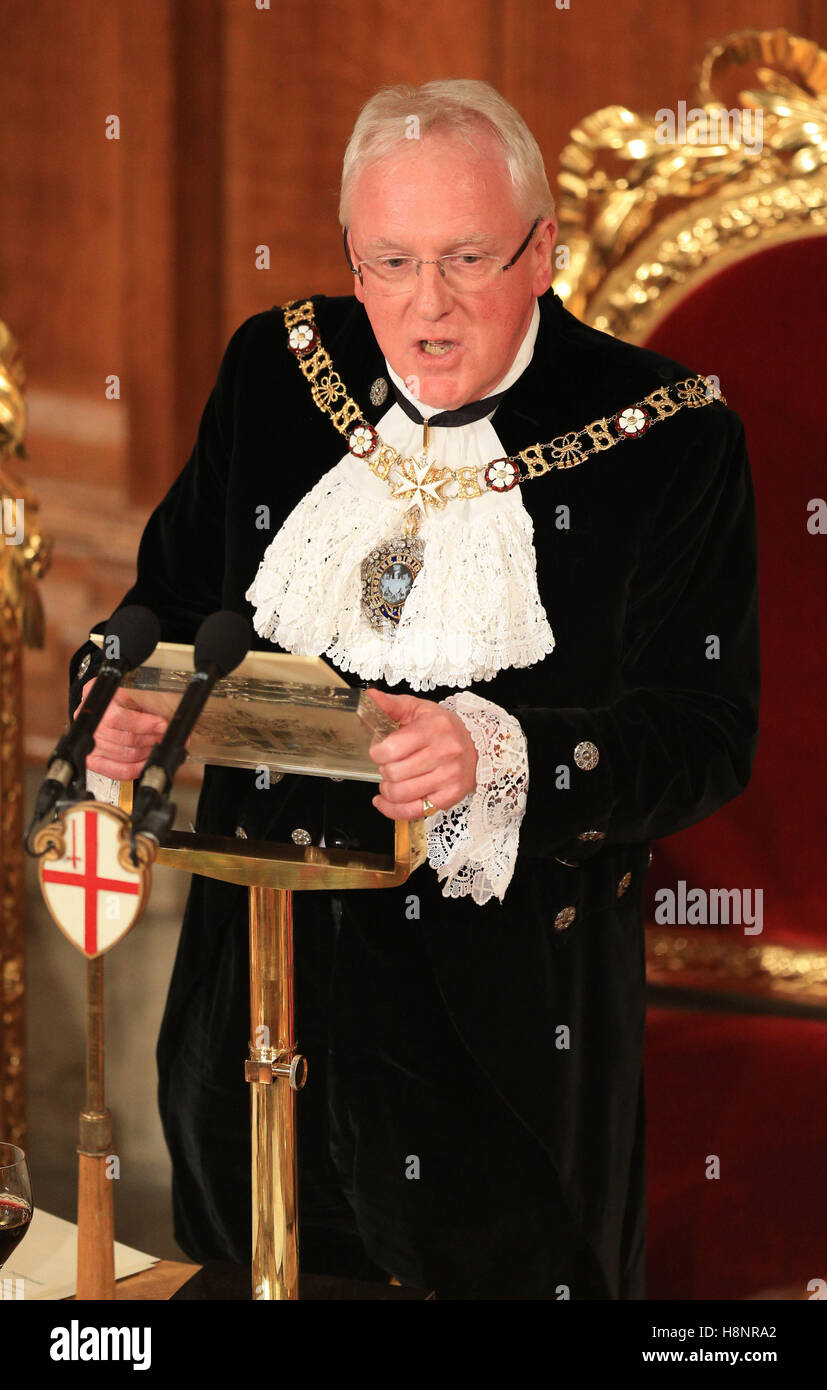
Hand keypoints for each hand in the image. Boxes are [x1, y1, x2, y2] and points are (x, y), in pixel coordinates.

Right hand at [73, 678, 168, 780]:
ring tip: (159, 746)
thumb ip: (147, 705)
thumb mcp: (134, 693)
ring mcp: (90, 743)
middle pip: (125, 738)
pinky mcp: (93, 760)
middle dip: (152, 739)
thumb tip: (167, 721)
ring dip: (148, 752)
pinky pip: (118, 771)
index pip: (118, 718)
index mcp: (99, 700)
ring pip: (125, 754)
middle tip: (166, 737)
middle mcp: (92, 722)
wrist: (106, 707)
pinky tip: (148, 761)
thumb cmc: (122, 699)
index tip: (163, 725)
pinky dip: (137, 768)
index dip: (144, 724)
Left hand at [364, 687, 477, 820]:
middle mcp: (445, 753)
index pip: (391, 749)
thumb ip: (391, 704)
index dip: (377, 752)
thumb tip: (370, 696)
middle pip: (393, 773)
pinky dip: (393, 809)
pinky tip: (386, 800)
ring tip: (391, 781)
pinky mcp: (450, 797)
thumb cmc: (443, 728)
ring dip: (387, 789)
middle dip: (384, 770)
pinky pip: (412, 811)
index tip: (380, 750)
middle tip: (389, 764)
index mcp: (433, 728)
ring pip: (400, 794)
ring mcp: (449, 777)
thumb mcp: (419, 709)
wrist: (478, 747)